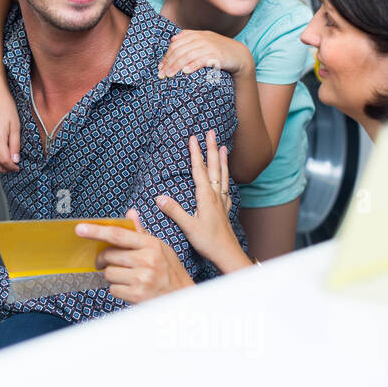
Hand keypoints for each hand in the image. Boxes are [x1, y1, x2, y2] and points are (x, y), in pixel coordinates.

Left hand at [77, 210, 193, 303]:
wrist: (183, 299)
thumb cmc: (170, 272)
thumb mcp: (161, 249)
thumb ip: (141, 233)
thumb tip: (130, 213)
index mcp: (151, 245)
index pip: (118, 235)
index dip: (96, 231)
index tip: (80, 229)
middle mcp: (147, 260)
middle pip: (108, 255)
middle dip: (104, 260)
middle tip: (107, 263)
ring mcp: (142, 278)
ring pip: (108, 273)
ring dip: (113, 276)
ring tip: (128, 278)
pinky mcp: (137, 295)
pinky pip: (112, 289)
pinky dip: (118, 289)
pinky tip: (131, 289)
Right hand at [154, 130, 250, 273]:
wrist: (228, 254)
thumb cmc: (208, 242)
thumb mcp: (188, 227)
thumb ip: (174, 211)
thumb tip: (159, 197)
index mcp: (206, 197)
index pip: (199, 170)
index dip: (196, 153)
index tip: (193, 137)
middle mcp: (216, 196)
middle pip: (214, 167)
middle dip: (211, 149)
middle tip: (211, 132)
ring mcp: (222, 202)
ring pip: (223, 175)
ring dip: (222, 160)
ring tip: (223, 147)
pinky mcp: (225, 209)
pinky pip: (226, 187)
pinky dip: (226, 177)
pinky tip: (226, 178)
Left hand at [159, 30, 252, 79]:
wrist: (240, 55)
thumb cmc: (219, 50)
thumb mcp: (204, 41)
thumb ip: (189, 38)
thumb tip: (172, 39)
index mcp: (197, 35)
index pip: (176, 44)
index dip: (167, 55)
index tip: (160, 67)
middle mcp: (202, 39)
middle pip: (179, 50)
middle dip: (168, 63)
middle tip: (161, 75)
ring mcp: (209, 47)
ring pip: (188, 55)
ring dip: (176, 66)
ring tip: (169, 75)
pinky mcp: (217, 56)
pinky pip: (202, 60)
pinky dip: (193, 65)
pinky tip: (185, 72)